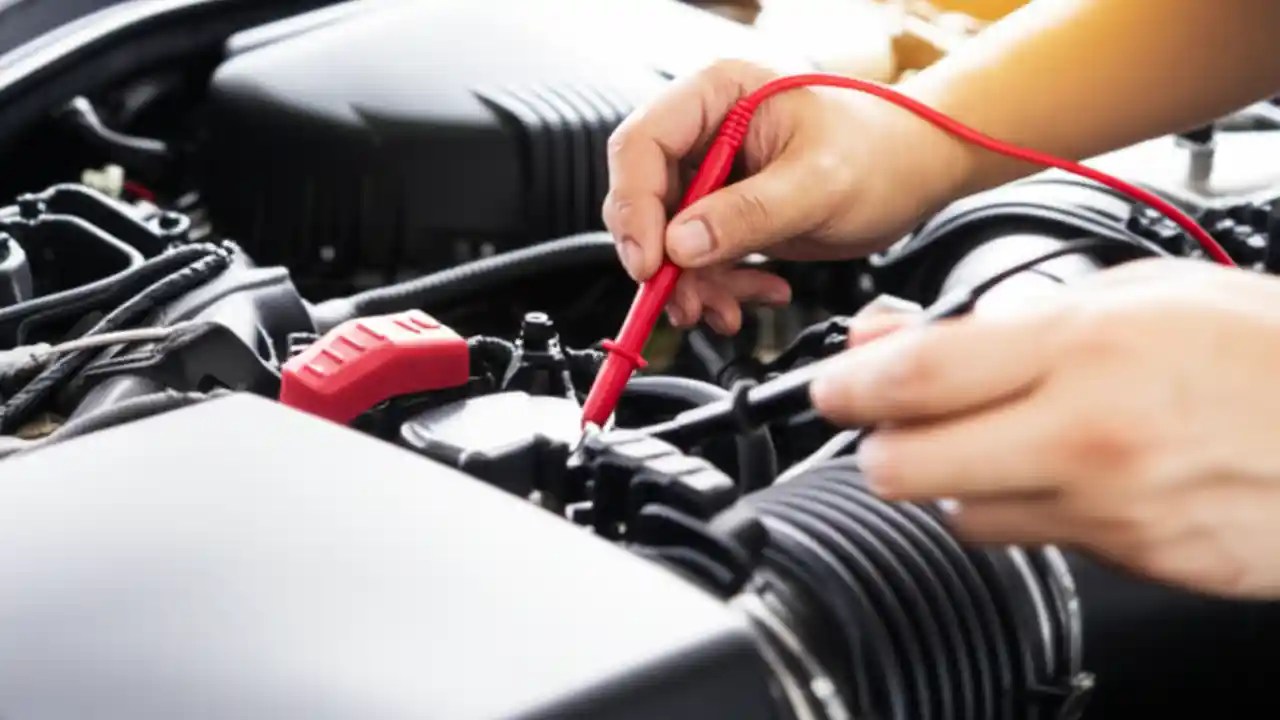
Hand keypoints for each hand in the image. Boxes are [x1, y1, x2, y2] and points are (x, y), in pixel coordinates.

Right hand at [602, 59, 972, 334]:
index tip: (650, 262)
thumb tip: (681, 246)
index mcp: (718, 95)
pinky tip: (760, 292)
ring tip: (727, 310)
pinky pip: (700, 258)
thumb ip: (747, 214)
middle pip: (646, 197)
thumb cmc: (882, 154)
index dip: (634, 206)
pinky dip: (721, 287)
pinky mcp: (727, 214)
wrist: (917, 174)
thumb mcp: (817, 184)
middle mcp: (706, 131)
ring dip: (693, 285)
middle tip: (684, 300)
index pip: (641, 145)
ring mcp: (715, 175)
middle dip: (663, 259)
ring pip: (669, 239)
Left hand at [810, 258, 1279, 598]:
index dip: (846, 385)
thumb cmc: (1259, 348)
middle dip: (881, 445)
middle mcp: (1084, 434)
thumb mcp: (1132, 290)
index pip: (913, 378)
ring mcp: (1107, 508)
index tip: (830, 387)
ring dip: (956, 481)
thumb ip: (1004, 315)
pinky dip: (1028, 512)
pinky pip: (1035, 543)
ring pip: (961, 515)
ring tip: (1002, 441)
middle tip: (894, 422)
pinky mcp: (1132, 561)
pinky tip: (1068, 474)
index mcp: (1081, 347)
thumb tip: (901, 335)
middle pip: (904, 467)